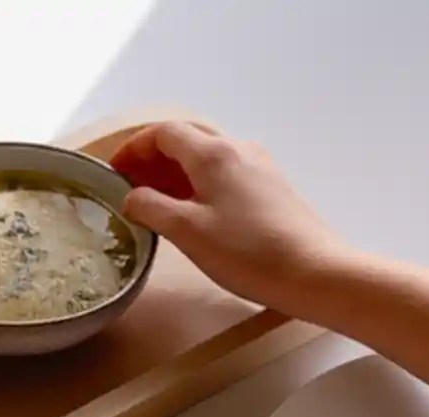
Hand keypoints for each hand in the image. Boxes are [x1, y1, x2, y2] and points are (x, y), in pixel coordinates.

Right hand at [111, 120, 352, 314]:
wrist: (314, 272)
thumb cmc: (246, 252)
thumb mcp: (186, 231)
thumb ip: (151, 207)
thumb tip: (132, 197)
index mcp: (213, 153)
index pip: (163, 132)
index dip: (134, 148)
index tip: (114, 173)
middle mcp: (237, 149)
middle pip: (187, 138)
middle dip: (153, 158)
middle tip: (131, 186)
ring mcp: (259, 166)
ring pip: (207, 156)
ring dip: (176, 171)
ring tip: (156, 202)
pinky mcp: (271, 187)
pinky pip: (225, 173)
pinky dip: (199, 183)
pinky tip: (193, 213)